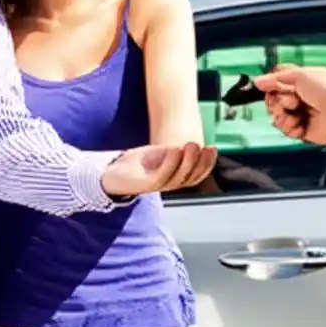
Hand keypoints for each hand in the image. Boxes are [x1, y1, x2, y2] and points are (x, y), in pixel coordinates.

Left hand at [100, 142, 217, 196]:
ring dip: (186, 161)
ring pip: (178, 177)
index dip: (207, 163)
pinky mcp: (145, 185)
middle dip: (199, 162)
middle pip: (190, 177)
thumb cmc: (137, 163)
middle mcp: (170, 183)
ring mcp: (158, 185)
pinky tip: (174, 149)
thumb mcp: (160, 154)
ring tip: (191, 144)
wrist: (112, 173)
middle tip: (202, 145)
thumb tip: (193, 141)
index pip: (197, 174)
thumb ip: (176, 151)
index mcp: (176, 177)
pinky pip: (161, 175)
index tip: (213, 147)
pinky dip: (169, 163)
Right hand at [252, 65, 325, 145]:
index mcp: (301, 82)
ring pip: (277, 117)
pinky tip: (298, 126)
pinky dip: (290, 129)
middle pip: (273, 101)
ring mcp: (301, 114)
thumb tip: (257, 81)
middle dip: (277, 103)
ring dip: (283, 117)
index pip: (276, 84)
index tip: (267, 88)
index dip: (270, 87)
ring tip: (294, 116)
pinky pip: (286, 131)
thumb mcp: (299, 75)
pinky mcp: (303, 131)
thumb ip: (275, 78)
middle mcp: (300, 98)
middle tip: (290, 103)